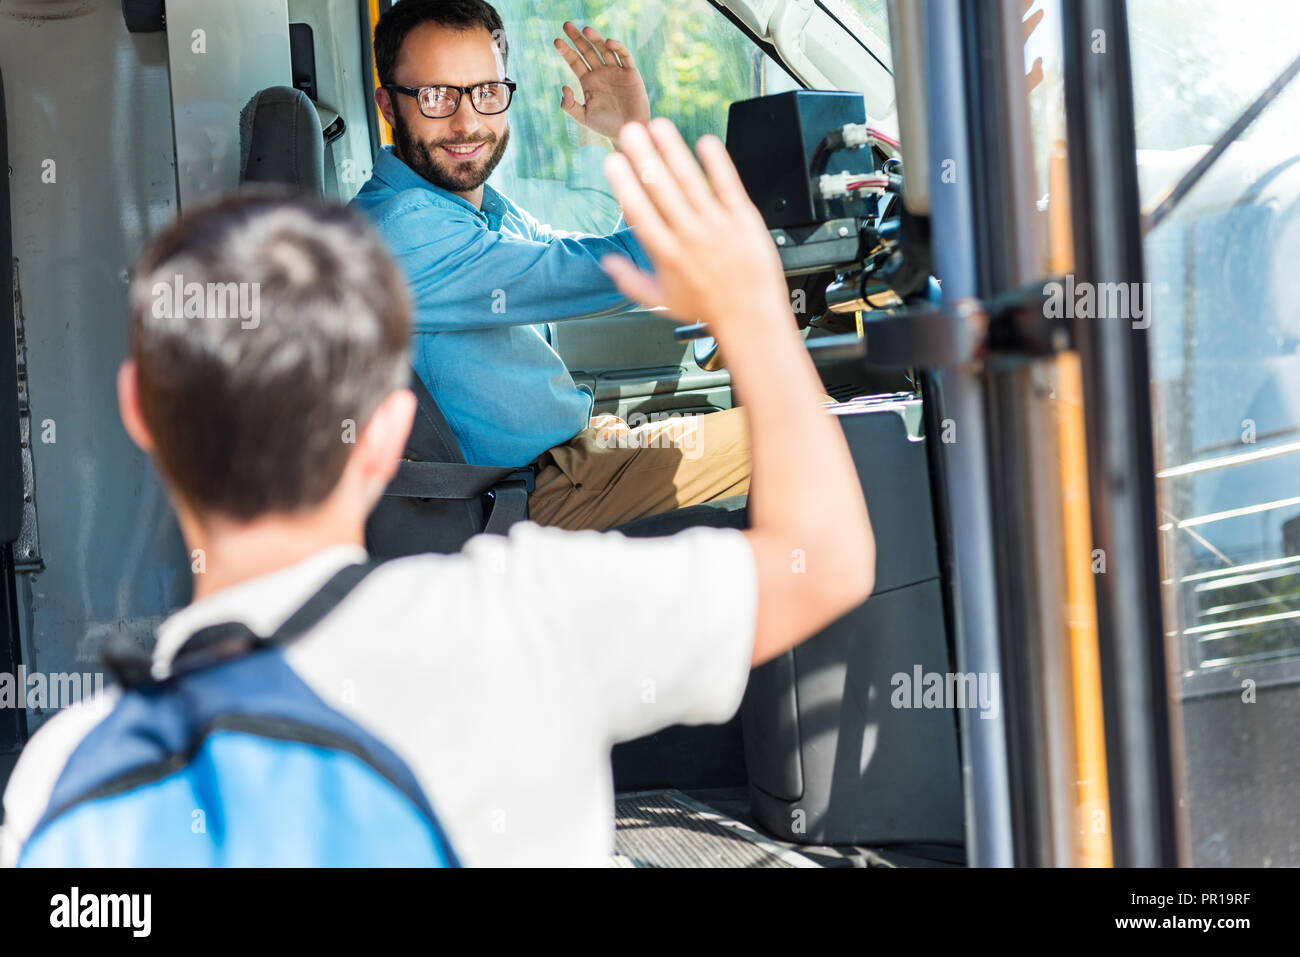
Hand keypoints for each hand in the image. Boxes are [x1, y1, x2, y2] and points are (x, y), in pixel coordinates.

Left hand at [554, 22, 650, 139]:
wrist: (627, 131)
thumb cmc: (605, 126)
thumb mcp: (583, 117)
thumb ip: (570, 106)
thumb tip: (564, 87)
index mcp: (588, 81)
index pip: (575, 61)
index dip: (566, 51)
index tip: (556, 41)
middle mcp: (601, 73)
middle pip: (587, 50)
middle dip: (577, 38)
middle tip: (566, 25)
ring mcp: (616, 71)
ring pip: (604, 50)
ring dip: (595, 39)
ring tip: (586, 30)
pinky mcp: (631, 72)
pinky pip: (624, 56)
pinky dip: (617, 48)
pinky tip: (608, 42)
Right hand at [600, 118, 790, 340]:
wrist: (751, 316)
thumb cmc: (706, 308)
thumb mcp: (661, 301)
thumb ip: (629, 281)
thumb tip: (606, 263)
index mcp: (666, 255)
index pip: (640, 213)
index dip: (625, 185)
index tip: (613, 162)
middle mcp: (689, 237)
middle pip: (662, 191)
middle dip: (644, 158)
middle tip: (630, 131)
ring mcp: (717, 226)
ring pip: (692, 183)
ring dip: (674, 152)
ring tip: (659, 127)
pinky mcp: (743, 220)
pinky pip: (728, 187)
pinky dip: (717, 164)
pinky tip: (705, 142)